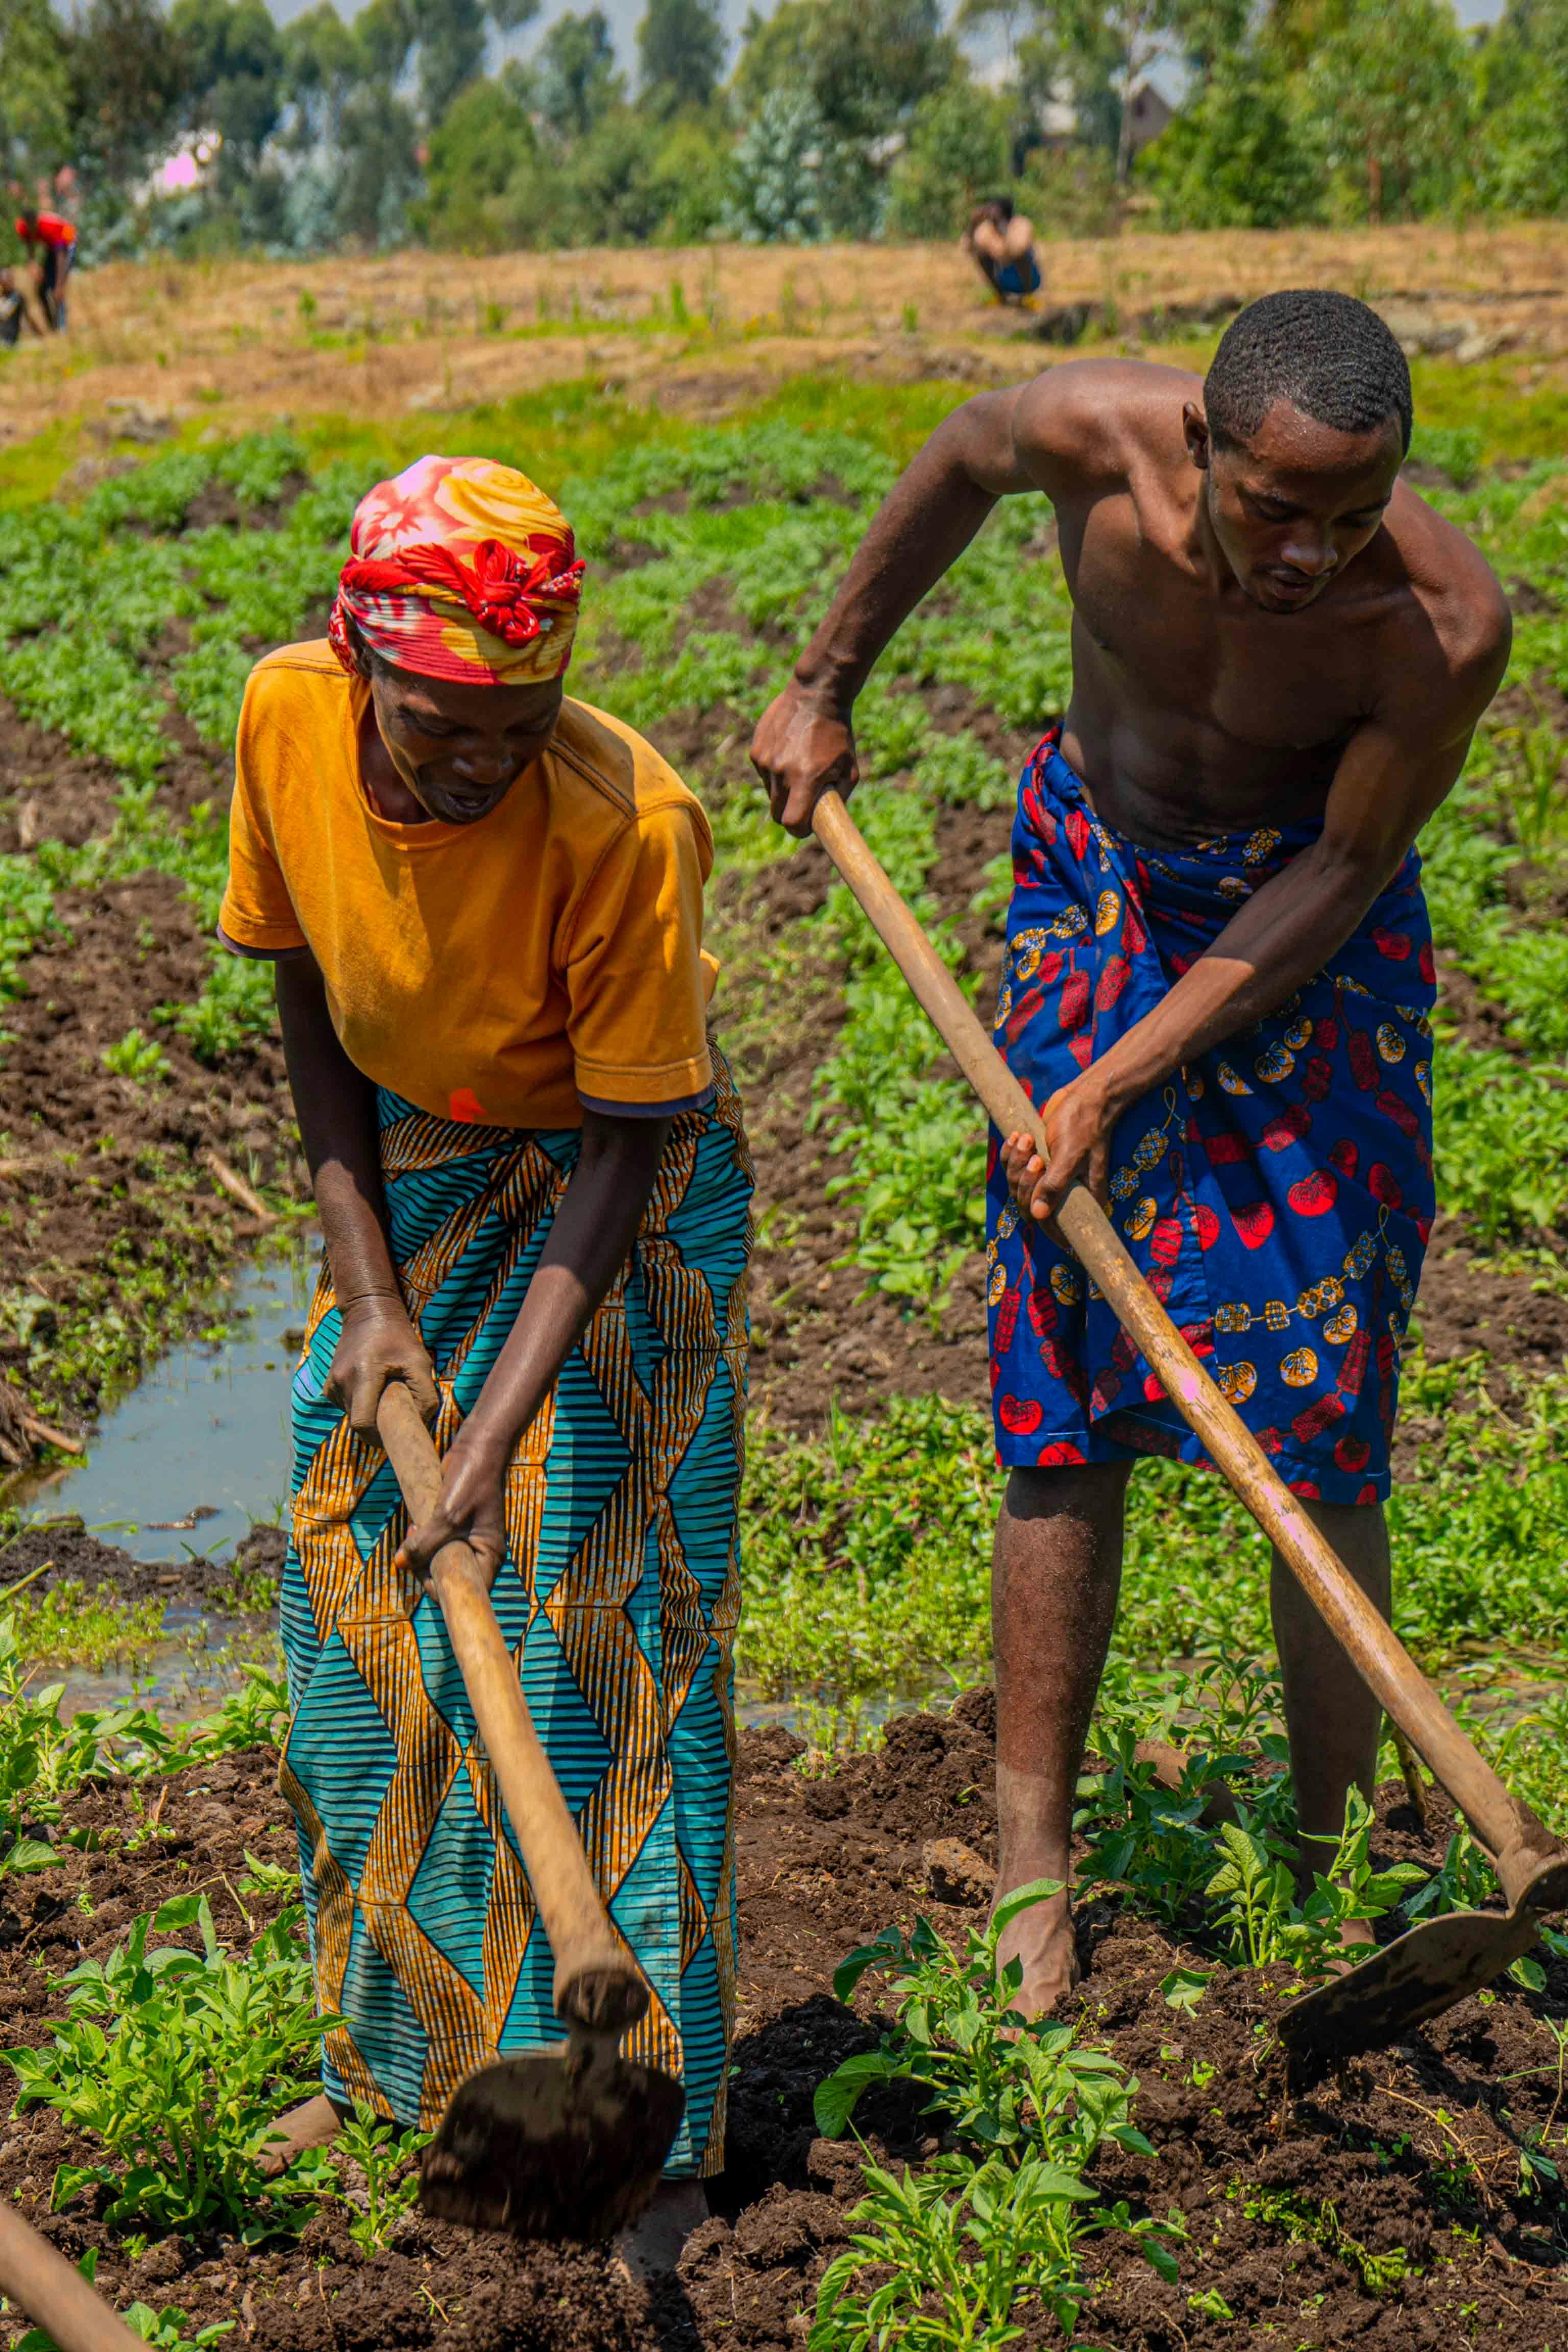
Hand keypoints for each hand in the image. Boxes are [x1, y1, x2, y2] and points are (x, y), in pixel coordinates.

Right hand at [325, 1293, 438, 1437]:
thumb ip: (426, 1395)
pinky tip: (372, 1392)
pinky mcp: (328, 1386)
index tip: (394, 1436)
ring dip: (369, 1416)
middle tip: (396, 1419)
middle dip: (376, 1428)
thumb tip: (422, 1425)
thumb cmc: (398, 1337)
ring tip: (385, 1398)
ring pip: (351, 1417)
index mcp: (363, 1374)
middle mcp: (341, 1380)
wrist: (367, 1312)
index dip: (378, 1437)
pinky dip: (360, 1408)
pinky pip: (345, 1408)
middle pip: (357, 1423)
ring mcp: (331, 1383)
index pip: (362, 1423)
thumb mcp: (420, 1361)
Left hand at [393, 1431, 506, 1590]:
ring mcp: (468, 1538)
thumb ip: (424, 1544)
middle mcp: (480, 1550)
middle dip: (426, 1565)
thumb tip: (400, 1564)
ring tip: (414, 1528)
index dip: (441, 1586)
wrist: (478, 1447)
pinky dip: (424, 1538)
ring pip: (439, 1559)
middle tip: (412, 1548)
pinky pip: (437, 1542)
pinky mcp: (455, 1526)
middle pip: (449, 1576)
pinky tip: (416, 1524)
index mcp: (489, 1555)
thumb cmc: (471, 1481)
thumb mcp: (447, 1516)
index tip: (420, 1569)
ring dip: (422, 1550)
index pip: (465, 1587)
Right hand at [749, 679, 858, 837]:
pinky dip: (775, 772)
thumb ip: (838, 799)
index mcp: (804, 779)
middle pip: (777, 814)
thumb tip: (826, 821)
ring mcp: (765, 760)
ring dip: (783, 790)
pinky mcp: (756, 750)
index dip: (800, 830)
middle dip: (791, 813)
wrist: (816, 694)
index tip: (806, 826)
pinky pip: (763, 775)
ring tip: (800, 767)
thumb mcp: (850, 770)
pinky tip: (789, 753)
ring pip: (770, 794)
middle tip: (804, 802)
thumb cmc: (838, 734)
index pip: (792, 823)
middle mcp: (780, 771)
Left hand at [1001, 1071, 1120, 1223]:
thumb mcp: (1070, 1156)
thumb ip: (1055, 1186)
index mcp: (1081, 1197)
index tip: (1036, 1208)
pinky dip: (1010, 1152)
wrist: (1084, 1096)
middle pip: (1029, 1204)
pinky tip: (1017, 1136)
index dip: (1044, 1224)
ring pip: (1017, 1185)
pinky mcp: (1035, 1161)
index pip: (1056, 1226)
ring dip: (1016, 1162)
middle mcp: (1063, 1191)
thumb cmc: (1083, 1125)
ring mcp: (1048, 1177)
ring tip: (1027, 1139)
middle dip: (1025, 1180)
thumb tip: (1039, 1215)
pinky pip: (1012, 1167)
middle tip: (1036, 1156)